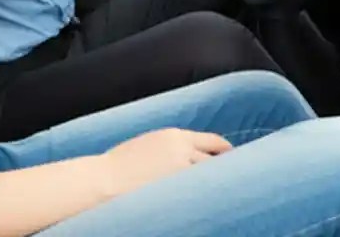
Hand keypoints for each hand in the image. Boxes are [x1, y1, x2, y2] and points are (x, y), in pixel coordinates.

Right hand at [101, 128, 232, 197]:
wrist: (104, 180)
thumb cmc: (118, 166)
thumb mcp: (148, 144)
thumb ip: (170, 147)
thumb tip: (186, 157)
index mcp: (175, 136)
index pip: (213, 141)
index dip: (225, 151)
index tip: (232, 158)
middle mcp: (183, 150)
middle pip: (218, 160)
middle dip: (226, 169)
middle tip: (236, 179)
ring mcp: (181, 171)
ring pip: (210, 178)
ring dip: (217, 184)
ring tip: (226, 193)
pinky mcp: (177, 190)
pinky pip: (199, 193)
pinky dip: (206, 197)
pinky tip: (210, 203)